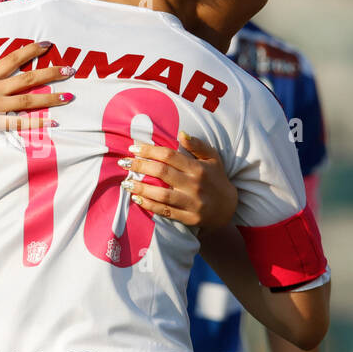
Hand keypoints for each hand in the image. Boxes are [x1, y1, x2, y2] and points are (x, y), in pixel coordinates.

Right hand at [0, 41, 73, 144]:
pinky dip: (37, 123)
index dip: (31, 51)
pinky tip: (53, 122)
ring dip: (51, 98)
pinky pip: (19, 123)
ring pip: (28, 101)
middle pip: (28, 79)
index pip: (13, 59)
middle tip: (70, 69)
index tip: (47, 44)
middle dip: (51, 73)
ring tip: (69, 96)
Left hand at [120, 131, 236, 227]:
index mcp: (198, 168)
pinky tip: (136, 199)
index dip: (150, 150)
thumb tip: (180, 133)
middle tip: (123, 163)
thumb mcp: (212, 159)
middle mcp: (194, 185)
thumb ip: (197, 145)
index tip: (133, 148)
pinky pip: (165, 211)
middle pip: (162, 173)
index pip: (169, 156)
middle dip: (139, 166)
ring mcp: (191, 203)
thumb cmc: (216, 179)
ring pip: (161, 194)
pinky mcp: (188, 218)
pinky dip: (149, 205)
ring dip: (141, 188)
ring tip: (126, 183)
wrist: (229, 208)